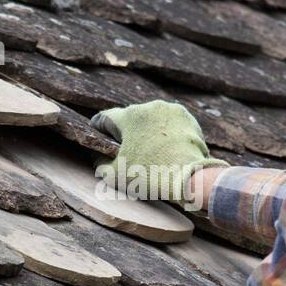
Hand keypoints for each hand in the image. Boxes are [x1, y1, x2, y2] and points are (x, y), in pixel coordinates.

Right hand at [91, 101, 228, 206]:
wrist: (189, 178)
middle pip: (130, 118)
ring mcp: (170, 110)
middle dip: (127, 132)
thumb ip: (99, 162)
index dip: (99, 128)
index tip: (97, 134)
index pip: (105, 118)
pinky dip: (166, 133)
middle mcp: (149, 107)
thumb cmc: (149, 177)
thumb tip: (96, 155)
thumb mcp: (113, 175)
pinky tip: (167, 149)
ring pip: (151, 119)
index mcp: (129, 116)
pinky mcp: (187, 117)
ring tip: (150, 151)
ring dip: (147, 131)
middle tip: (126, 150)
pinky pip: (170, 122)